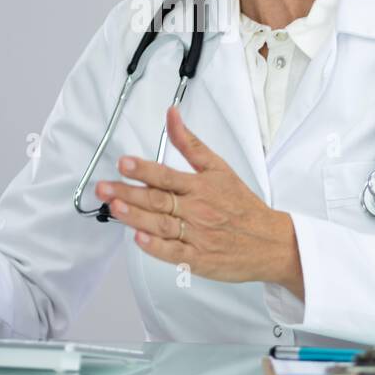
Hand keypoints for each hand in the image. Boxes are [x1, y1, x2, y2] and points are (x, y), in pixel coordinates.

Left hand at [95, 106, 303, 296]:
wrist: (270, 241)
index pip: (166, 175)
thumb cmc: (242, 205)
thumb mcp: (219, 167)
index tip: (124, 163)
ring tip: (116, 208)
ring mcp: (197, 236)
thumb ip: (190, 143)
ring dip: (137, 216)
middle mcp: (197, 210)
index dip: (143, 169)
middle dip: (128, 192)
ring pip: (162, 225)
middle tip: (104, 188)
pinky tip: (140, 239)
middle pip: (158, 200)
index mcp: (200, 186)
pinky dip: (156, 247)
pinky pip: (174, 253)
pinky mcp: (198, 259)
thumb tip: (172, 114)